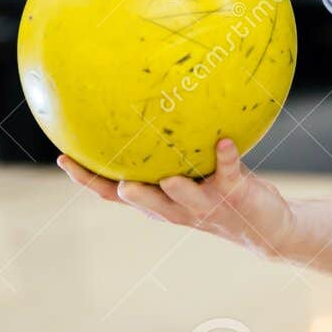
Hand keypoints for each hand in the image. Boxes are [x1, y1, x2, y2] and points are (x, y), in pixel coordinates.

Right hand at [59, 139, 295, 260]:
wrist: (267, 226)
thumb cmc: (223, 193)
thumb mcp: (193, 175)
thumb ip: (172, 153)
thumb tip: (151, 105)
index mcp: (160, 203)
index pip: (114, 195)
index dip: (88, 181)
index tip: (64, 158)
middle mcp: (177, 208)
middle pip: (144, 202)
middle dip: (128, 194)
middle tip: (113, 182)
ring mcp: (206, 203)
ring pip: (183, 195)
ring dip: (173, 187)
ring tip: (166, 176)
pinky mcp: (234, 194)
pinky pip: (228, 171)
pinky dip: (226, 155)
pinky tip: (226, 138)